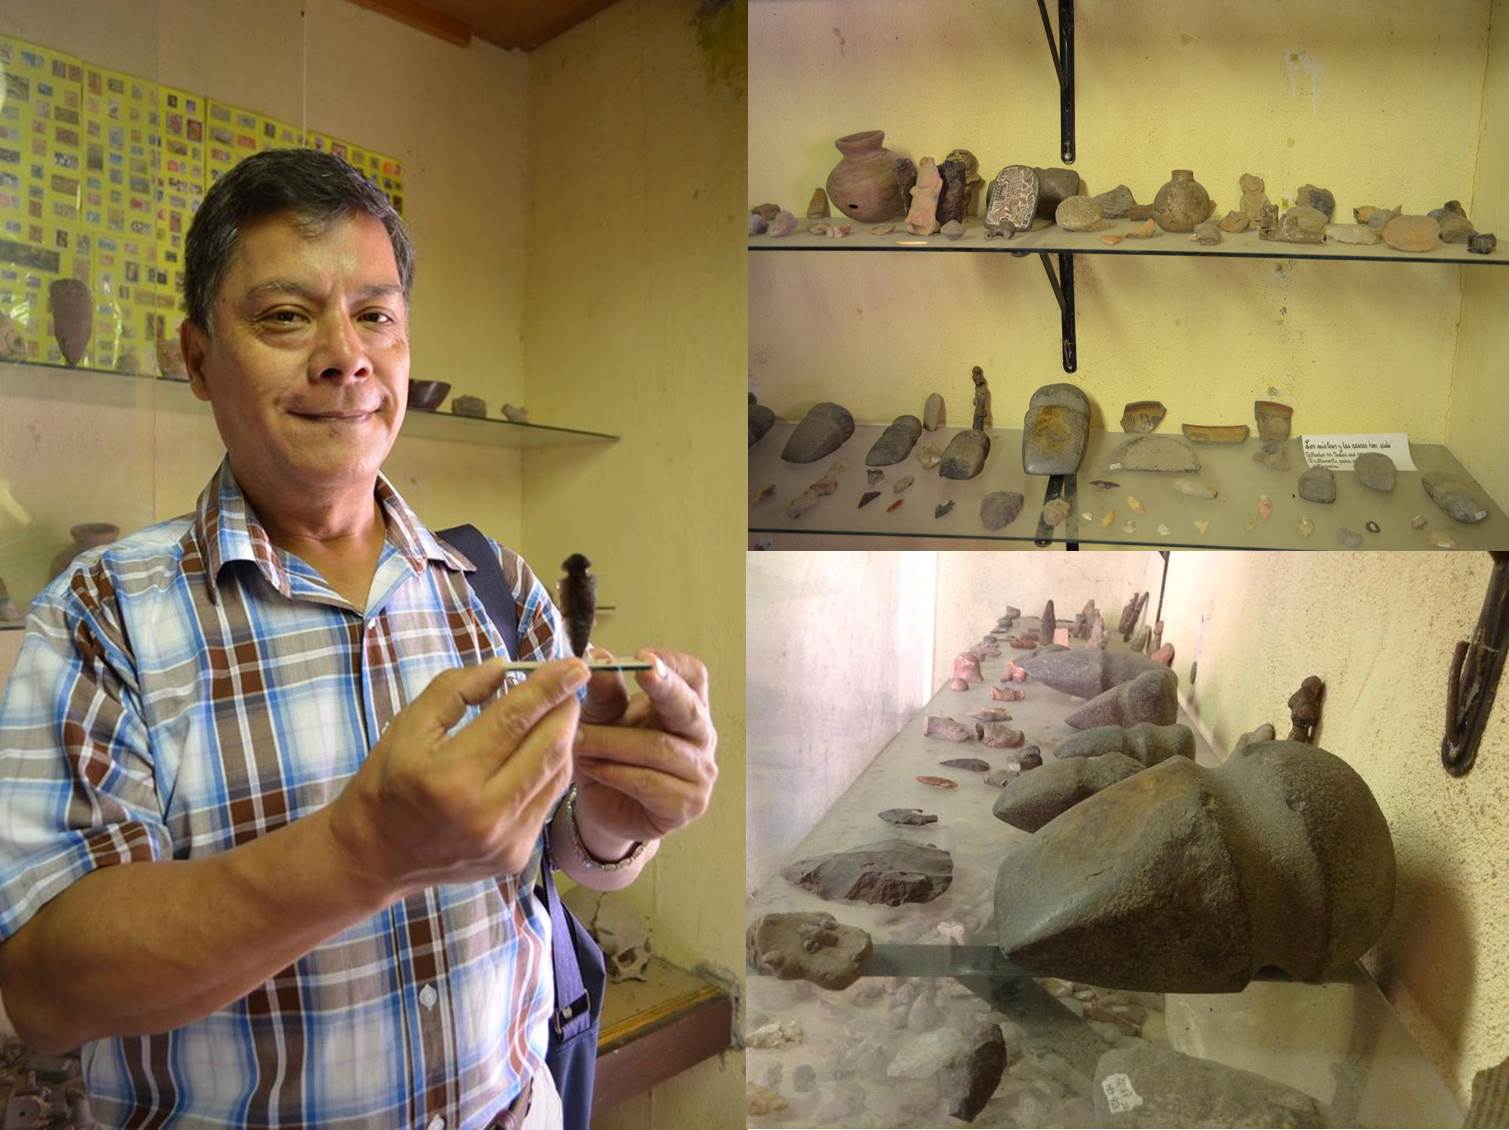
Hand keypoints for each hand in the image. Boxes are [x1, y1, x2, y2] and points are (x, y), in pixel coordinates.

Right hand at [326, 657, 588, 898]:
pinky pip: (549, 800)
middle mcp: (484, 813)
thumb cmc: (387, 783)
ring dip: (564, 736)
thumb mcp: (407, 726)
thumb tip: (504, 667)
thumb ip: (454, 689)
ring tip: (557, 712)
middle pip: (549, 747)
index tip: (575, 664)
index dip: (549, 687)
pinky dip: (552, 768)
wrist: (373, 857)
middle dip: (566, 708)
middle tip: (568, 683)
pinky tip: (542, 750)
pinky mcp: (516, 855)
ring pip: (557, 773)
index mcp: (450, 776)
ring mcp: (505, 839)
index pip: (514, 719)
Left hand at [571, 648, 717, 850]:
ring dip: (614, 742)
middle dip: (664, 687)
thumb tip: (598, 657)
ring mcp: (701, 771)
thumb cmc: (609, 757)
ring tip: (580, 740)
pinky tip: (595, 769)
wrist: (604, 810)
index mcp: (686, 705)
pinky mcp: (689, 804)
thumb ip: (604, 692)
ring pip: (660, 747)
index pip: (694, 676)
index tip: (643, 657)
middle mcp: (701, 735)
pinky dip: (617, 773)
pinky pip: (651, 782)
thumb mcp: (601, 719)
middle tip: (642, 669)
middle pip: (689, 707)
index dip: (673, 665)